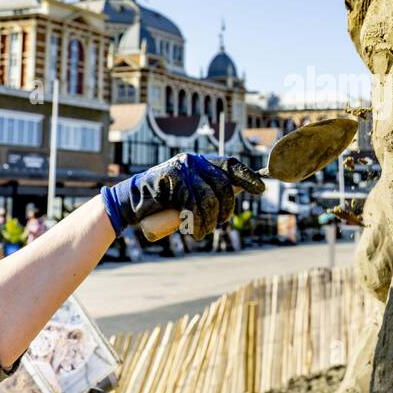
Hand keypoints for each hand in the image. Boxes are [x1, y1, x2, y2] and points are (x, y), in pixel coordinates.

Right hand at [100, 153, 264, 239]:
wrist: (131, 202)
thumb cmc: (162, 202)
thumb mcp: (188, 194)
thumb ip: (206, 191)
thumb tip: (232, 196)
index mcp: (199, 162)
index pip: (230, 164)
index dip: (248, 176)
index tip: (261, 188)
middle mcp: (193, 161)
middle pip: (223, 185)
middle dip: (226, 209)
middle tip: (218, 223)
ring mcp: (182, 170)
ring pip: (210, 198)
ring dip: (210, 220)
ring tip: (202, 231)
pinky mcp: (173, 181)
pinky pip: (194, 204)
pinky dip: (197, 221)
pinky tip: (194, 230)